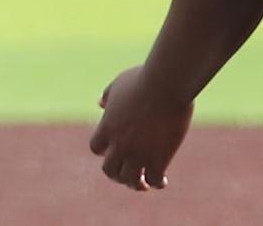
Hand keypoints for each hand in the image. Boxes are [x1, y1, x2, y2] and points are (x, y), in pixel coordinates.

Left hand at [89, 65, 192, 190]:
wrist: (166, 83)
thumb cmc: (146, 78)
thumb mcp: (121, 83)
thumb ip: (109, 95)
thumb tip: (100, 102)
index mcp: (108, 125)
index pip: (96, 147)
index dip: (104, 150)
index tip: (114, 149)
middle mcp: (120, 143)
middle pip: (110, 170)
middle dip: (117, 174)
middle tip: (127, 175)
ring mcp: (139, 153)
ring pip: (131, 180)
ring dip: (136, 184)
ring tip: (145, 184)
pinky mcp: (159, 158)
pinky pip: (154, 179)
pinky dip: (157, 183)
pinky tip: (163, 181)